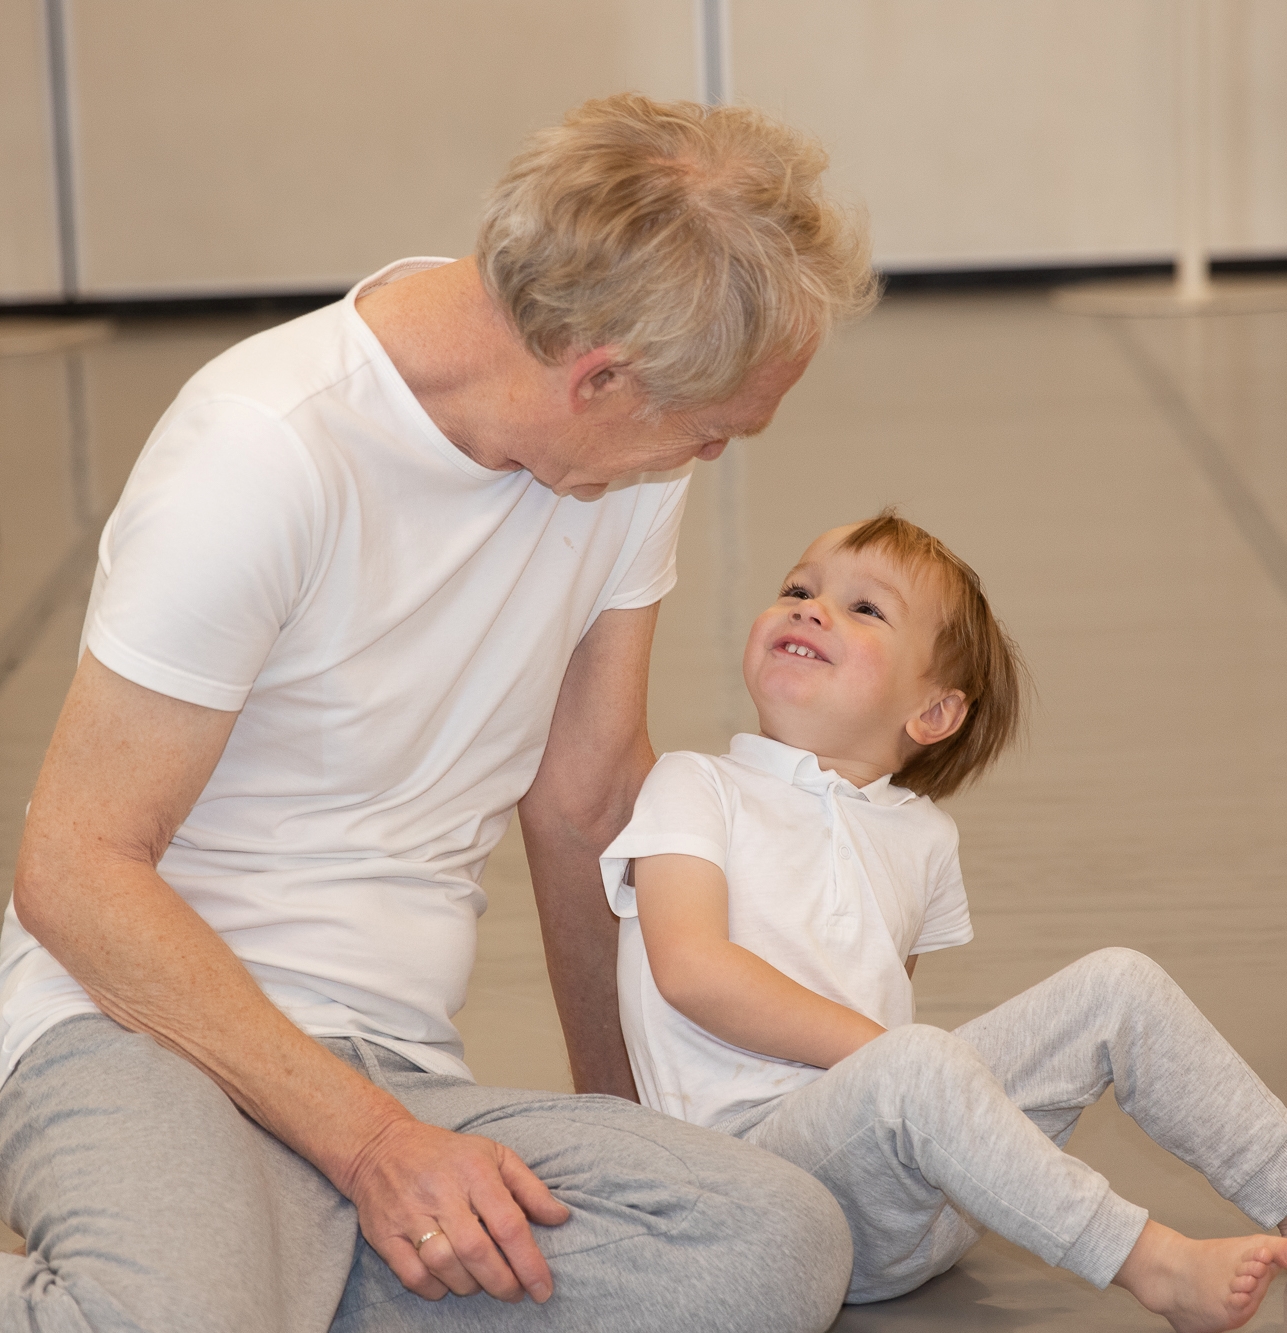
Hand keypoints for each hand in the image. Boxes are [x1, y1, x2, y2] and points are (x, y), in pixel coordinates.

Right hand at [346, 1114, 569, 1302]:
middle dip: (502, 1282)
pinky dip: (435, 1289)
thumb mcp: (494, 1155)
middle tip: (516, 1293)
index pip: (508, 1223)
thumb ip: (529, 1187)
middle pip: (477, 1251)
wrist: (381, 1146)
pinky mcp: (385, 1234)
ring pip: (445, 1266)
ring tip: (483, 1283)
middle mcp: (442, 1192)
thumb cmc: (448, 1154)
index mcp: (474, 1171)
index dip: (529, 1262)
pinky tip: (448, 1283)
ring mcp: (410, 1214)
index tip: (543, 1288)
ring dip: (470, 1286)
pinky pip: (413, 1275)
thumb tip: (560, 1217)